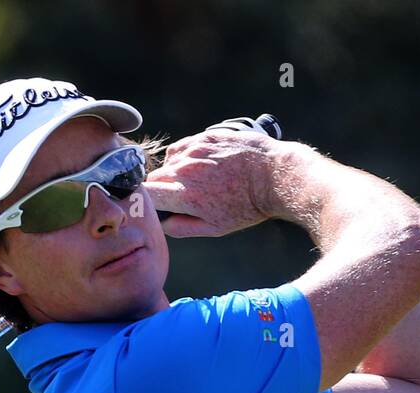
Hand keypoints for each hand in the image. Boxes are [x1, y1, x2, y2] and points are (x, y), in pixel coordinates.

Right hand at [143, 131, 287, 237]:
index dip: (146, 202)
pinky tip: (198, 165)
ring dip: (173, 172)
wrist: (274, 176)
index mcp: (186, 196)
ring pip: (168, 162)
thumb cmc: (248, 206)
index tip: (152, 207)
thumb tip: (163, 225)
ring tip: (194, 181)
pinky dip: (183, 156)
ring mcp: (195, 150)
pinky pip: (181, 146)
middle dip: (160, 189)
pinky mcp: (205, 137)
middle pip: (154, 178)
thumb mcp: (215, 228)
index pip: (146, 195)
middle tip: (177, 198)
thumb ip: (183, 228)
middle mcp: (186, 170)